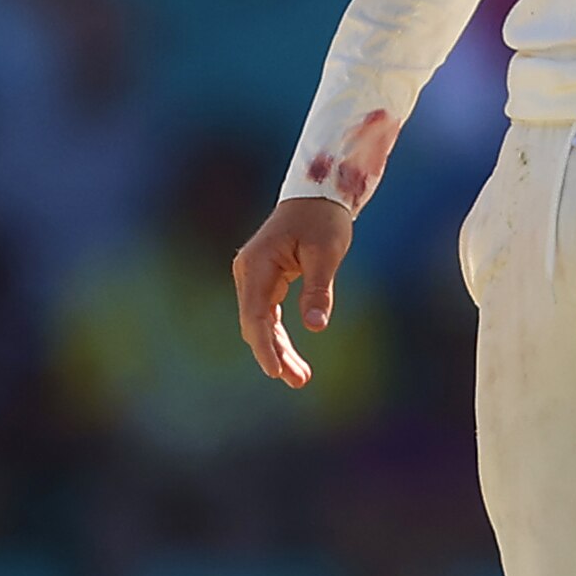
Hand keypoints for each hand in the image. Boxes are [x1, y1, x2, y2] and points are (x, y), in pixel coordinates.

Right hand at [233, 196, 355, 388]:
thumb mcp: (326, 253)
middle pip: (255, 324)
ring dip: (278, 349)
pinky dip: (278, 336)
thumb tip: (315, 327)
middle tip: (299, 381)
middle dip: (274, 354)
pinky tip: (291, 357)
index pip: (256, 315)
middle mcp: (249, 273)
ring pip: (261, 323)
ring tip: (300, 377)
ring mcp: (255, 277)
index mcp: (257, 265)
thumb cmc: (323, 219)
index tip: (276, 371)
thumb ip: (318, 290)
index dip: (265, 346)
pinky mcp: (266, 280)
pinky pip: (268, 315)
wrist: (319, 193)